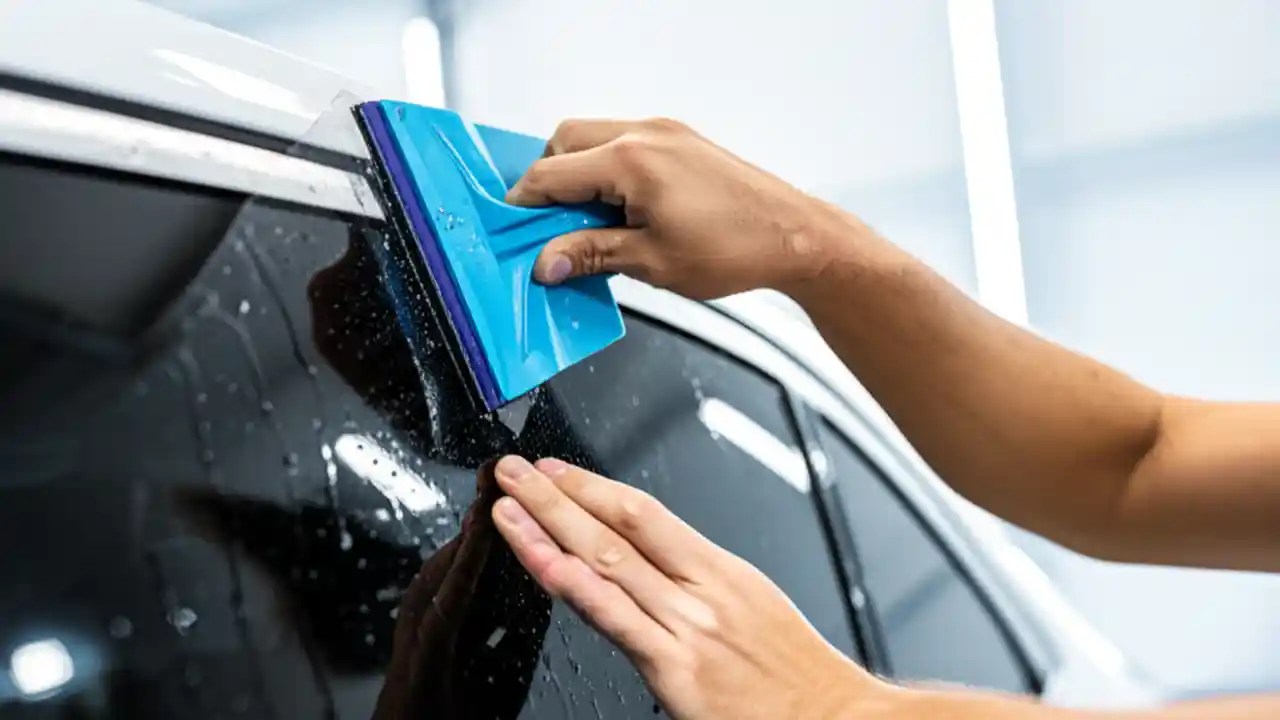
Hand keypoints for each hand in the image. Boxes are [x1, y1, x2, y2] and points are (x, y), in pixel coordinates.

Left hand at [487, 454, 893, 718]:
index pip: (644, 512)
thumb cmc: (801, 677)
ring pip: (606, 563)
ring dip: (549, 529)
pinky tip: (542, 565)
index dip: (593, 487)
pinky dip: (575, 586)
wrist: (842, 719)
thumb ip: (702, 584)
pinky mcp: (677, 671)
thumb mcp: (756, 607)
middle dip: (558, 494)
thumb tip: (653, 561)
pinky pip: (615, 620)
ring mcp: (688, 628)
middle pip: (616, 526)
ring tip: (508, 506)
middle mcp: (702, 591)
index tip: (557, 470)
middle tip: (515, 469)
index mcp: (722, 571)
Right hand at [507, 118, 858, 298]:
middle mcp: (644, 134)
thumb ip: (589, 255)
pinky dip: (607, 170)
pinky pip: (624, 144)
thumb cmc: (734, 250)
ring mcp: (665, 132)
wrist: (794, 237)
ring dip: (577, 174)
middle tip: (546, 229)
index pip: (550, 174)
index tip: (514, 235)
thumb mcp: (650, 262)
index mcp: (630, 161)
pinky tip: (617, 211)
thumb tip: (545, 263)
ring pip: (593, 139)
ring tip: (585, 224)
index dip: (523, 207)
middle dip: (546, 183)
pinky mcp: (681, 140)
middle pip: (564, 143)